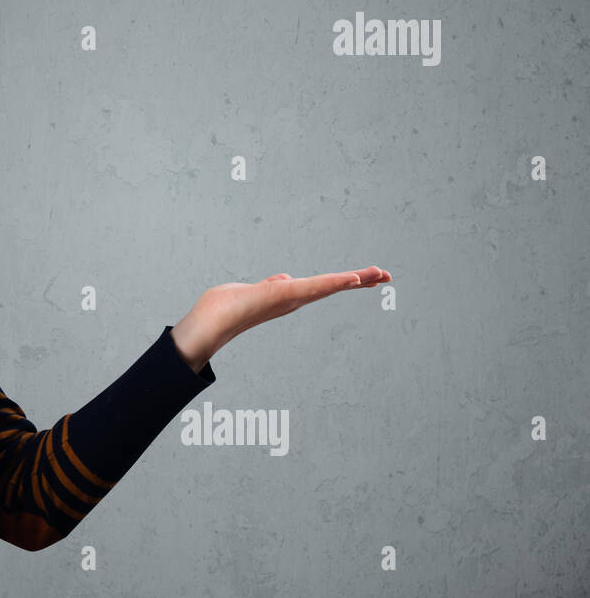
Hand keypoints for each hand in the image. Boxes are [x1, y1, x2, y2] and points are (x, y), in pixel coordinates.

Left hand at [170, 265, 391, 373]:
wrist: (209, 323)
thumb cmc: (224, 309)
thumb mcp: (251, 291)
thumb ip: (270, 286)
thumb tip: (285, 279)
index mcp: (288, 297)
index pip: (322, 286)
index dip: (344, 282)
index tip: (367, 277)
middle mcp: (293, 300)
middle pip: (332, 287)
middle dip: (360, 281)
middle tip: (387, 275)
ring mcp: (291, 299)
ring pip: (329, 286)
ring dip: (356, 279)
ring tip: (380, 274)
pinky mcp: (285, 295)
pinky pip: (315, 286)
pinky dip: (335, 282)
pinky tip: (354, 278)